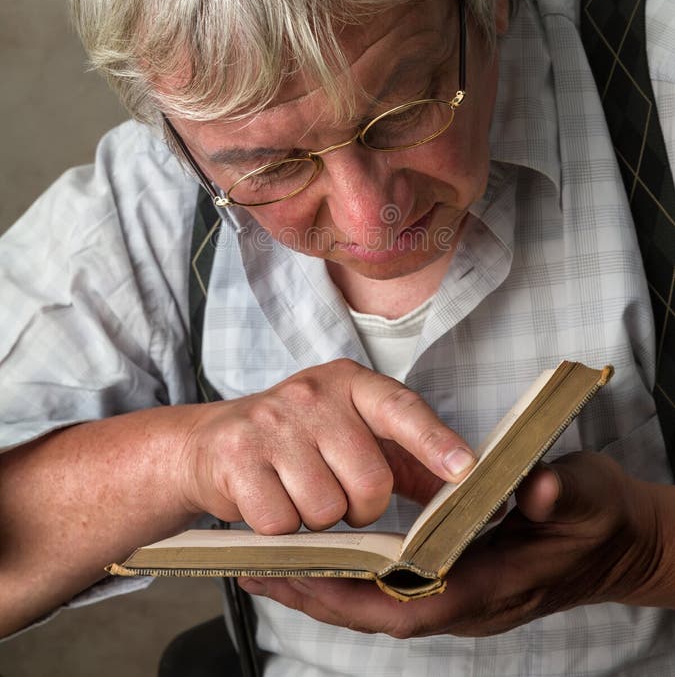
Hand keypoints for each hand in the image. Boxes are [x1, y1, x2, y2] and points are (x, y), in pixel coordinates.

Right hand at [178, 358, 475, 533]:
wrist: (210, 443)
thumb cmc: (295, 440)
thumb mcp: (349, 432)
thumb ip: (403, 458)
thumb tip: (458, 486)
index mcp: (349, 382)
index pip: (400, 408)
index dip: (434, 440)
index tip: (464, 468)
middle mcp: (312, 394)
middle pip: (369, 481)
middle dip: (359, 507)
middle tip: (335, 493)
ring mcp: (272, 423)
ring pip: (326, 509)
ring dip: (316, 520)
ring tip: (297, 493)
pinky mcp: (238, 457)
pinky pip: (282, 523)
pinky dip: (280, 529)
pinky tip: (269, 500)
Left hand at [239, 451, 669, 634]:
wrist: (624, 542)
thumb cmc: (601, 518)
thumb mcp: (585, 496)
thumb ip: (559, 493)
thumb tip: (534, 489)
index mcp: (490, 586)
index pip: (409, 602)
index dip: (347, 593)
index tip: (293, 575)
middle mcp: (467, 601)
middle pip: (378, 611)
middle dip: (317, 596)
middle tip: (257, 572)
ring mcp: (462, 596)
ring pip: (381, 604)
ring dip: (328, 589)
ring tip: (273, 566)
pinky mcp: (461, 582)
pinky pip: (395, 590)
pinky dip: (356, 578)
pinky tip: (328, 556)